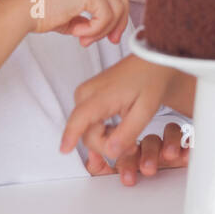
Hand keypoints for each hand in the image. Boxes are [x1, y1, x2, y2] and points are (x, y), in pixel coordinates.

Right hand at [19, 0, 134, 45]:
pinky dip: (95, 31)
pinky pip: (106, 17)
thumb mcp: (70, 14)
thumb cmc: (40, 12)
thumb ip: (88, 16)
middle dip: (120, 22)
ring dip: (103, 31)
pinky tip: (78, 32)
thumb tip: (105, 32)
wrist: (24, 10)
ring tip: (84, 37)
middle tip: (111, 40)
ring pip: (116, 10)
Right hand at [60, 54, 187, 166]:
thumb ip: (127, 133)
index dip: (70, 137)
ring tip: (129, 134)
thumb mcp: (145, 110)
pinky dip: (103, 130)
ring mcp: (84, 94)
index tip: (64, 150)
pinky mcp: (87, 96)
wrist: (150, 62)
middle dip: (107, 144)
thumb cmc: (150, 81)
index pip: (79, 121)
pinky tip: (120, 127)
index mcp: (99, 96)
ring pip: (87, 130)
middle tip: (132, 146)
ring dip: (106, 138)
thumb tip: (110, 151)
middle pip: (87, 133)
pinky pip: (89, 122)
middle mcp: (85, 94)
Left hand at [86, 122, 189, 184]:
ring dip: (168, 145)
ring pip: (168, 135)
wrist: (161, 200)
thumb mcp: (114, 180)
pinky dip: (186, 145)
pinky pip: (187, 139)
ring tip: (168, 157)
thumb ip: (100, 169)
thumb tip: (92, 156)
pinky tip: (185, 154)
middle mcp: (151, 149)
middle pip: (149, 141)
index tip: (127, 176)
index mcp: (134, 153)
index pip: (128, 148)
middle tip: (147, 169)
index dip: (127, 159)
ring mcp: (168, 149)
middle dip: (148, 154)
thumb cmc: (138, 183)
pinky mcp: (185, 151)